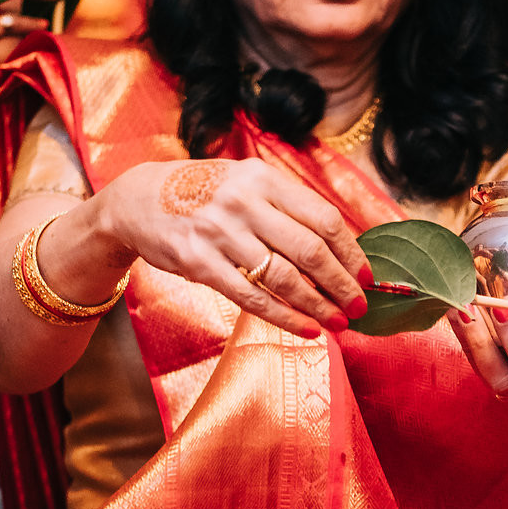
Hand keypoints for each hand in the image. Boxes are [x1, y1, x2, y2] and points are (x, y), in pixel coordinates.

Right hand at [94, 157, 373, 340]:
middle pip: (310, 250)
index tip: (368, 278)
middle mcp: (244, 202)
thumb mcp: (247, 184)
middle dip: (341, 284)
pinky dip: (284, 317)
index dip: (351, 252)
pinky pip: (252, 297)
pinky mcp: (200, 263)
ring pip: (283, 277)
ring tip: (336, 323)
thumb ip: (288, 209)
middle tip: (359, 308)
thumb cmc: (206, 195)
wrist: (139, 200)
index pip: (323, 218)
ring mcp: (221, 232)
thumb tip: (342, 250)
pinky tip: (305, 329)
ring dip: (317, 305)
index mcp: (264, 179)